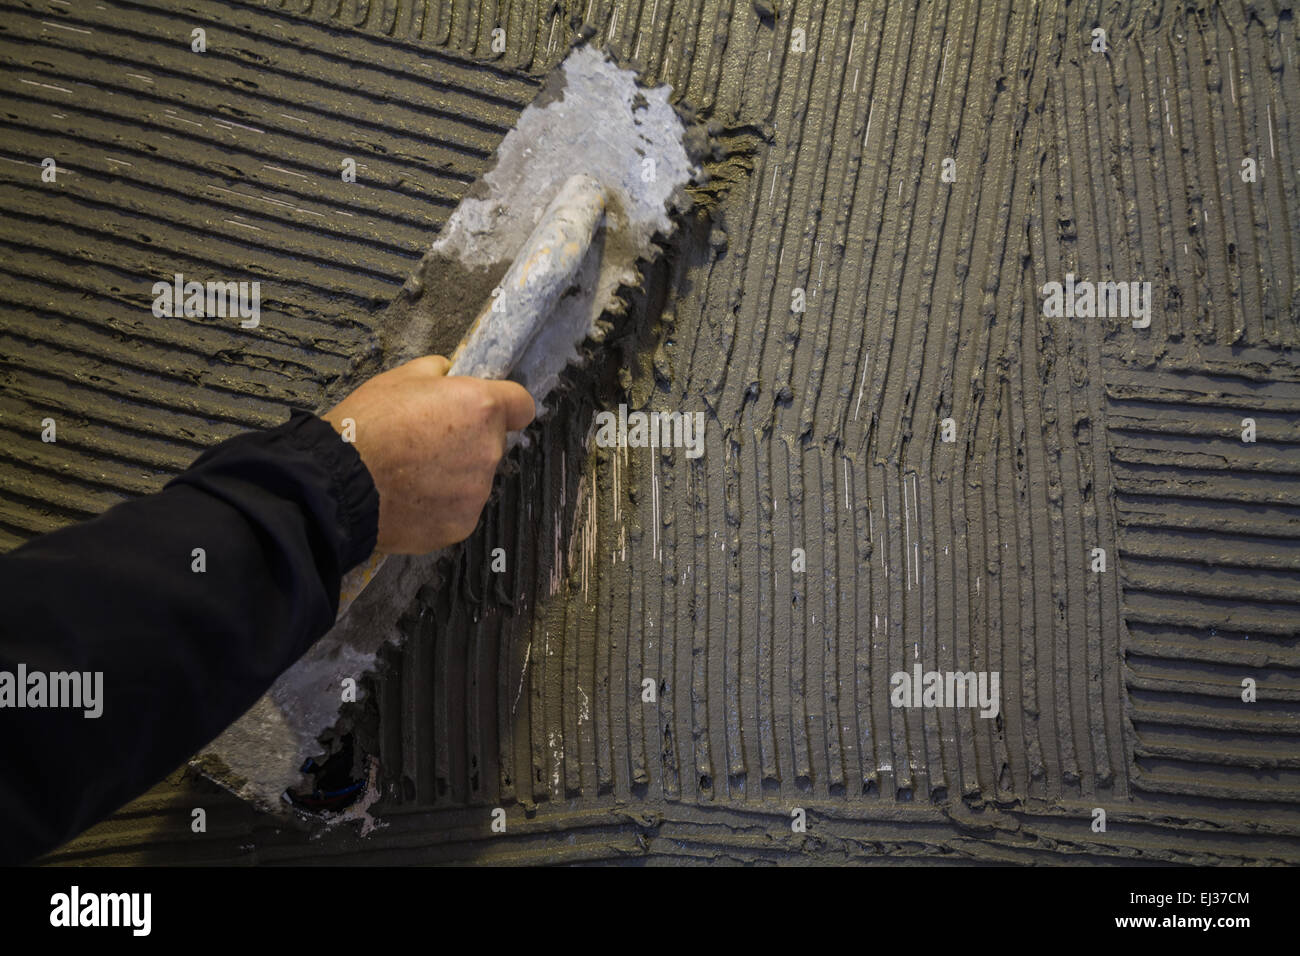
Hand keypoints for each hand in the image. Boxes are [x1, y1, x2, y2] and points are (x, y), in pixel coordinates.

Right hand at [323, 355, 535, 553]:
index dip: (505, 406)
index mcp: (480, 407)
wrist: (338, 484)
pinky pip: (458, 509)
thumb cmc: (367, 425)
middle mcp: (489, 451)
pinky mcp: (462, 525)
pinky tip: (408, 499)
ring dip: (453, 476)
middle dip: (467, 442)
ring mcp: (477, 492)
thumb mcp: (399, 378)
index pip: (522, 405)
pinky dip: (440, 506)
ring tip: (410, 475)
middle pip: (492, 444)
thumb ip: (437, 373)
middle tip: (425, 443)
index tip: (486, 412)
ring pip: (474, 479)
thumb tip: (448, 375)